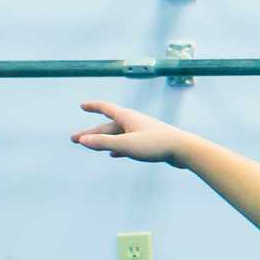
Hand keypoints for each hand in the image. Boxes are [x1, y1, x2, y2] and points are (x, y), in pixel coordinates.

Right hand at [71, 101, 189, 165]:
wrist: (184, 150)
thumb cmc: (156, 145)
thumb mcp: (126, 144)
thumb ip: (104, 142)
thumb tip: (83, 140)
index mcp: (128, 117)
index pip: (106, 108)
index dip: (93, 106)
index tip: (82, 105)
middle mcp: (134, 122)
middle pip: (108, 126)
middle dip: (91, 132)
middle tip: (74, 139)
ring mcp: (142, 131)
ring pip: (117, 135)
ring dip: (103, 140)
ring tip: (91, 145)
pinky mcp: (149, 142)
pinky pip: (128, 143)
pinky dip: (117, 147)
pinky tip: (114, 154)